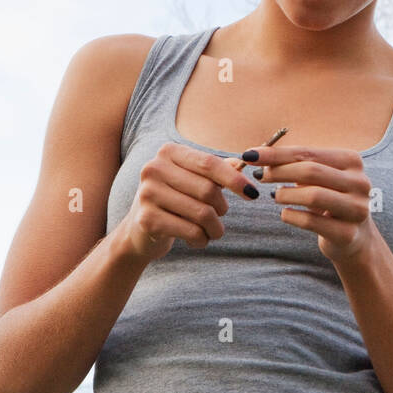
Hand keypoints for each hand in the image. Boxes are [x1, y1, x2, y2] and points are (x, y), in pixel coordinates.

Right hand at [119, 141, 260, 262]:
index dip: (235, 180)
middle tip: (220, 215)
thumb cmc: (175, 200)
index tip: (252, 194)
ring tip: (212, 231)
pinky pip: (191, 231)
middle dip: (222, 208)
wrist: (140, 230)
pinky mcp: (147, 219)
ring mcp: (147, 193)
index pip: (209, 163)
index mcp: (168, 152)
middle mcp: (154, 168)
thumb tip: (243, 162)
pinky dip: (201, 239)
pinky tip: (196, 240)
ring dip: (215, 228)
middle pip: (208, 190)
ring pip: (202, 213)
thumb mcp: (194, 179)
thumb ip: (218, 169)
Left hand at [240, 145, 380, 264]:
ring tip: (275, 196)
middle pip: (311, 171)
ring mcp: (357, 209)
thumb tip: (257, 156)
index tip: (250, 154)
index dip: (276, 153)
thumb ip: (294, 165)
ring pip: (313, 195)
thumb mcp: (318, 179)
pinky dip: (292, 215)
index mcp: (353, 161)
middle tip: (260, 176)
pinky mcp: (348, 233)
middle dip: (280, 172)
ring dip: (286, 194)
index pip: (308, 153)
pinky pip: (312, 221)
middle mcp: (360, 182)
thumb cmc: (329, 201)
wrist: (355, 238)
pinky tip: (284, 214)